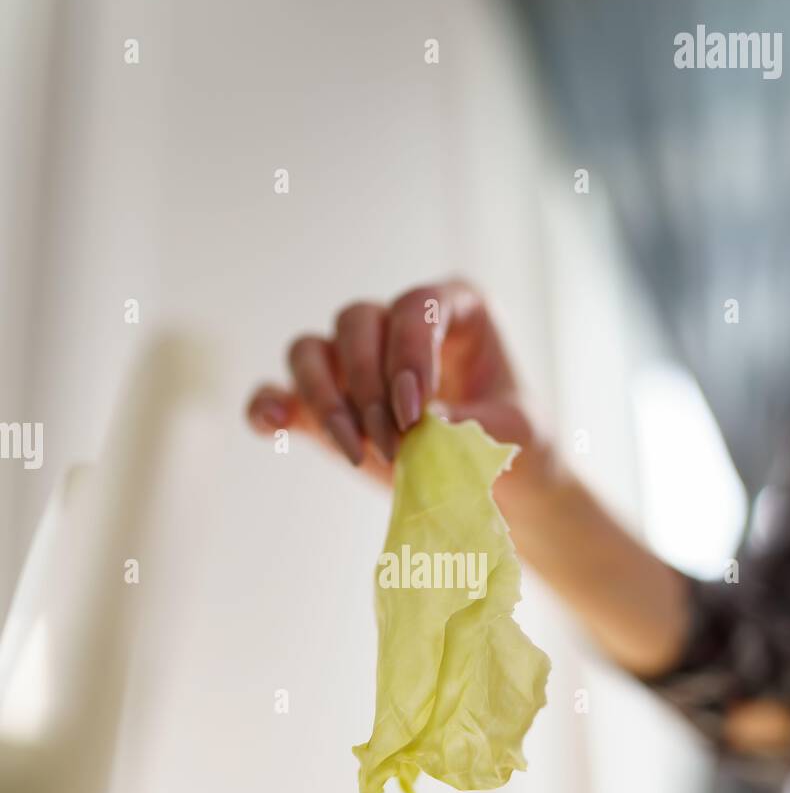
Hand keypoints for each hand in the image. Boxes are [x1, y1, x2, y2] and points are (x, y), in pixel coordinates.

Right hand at [247, 279, 555, 508]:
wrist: (503, 486)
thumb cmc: (518, 444)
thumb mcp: (516, 432)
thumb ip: (473, 425)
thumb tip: (419, 428)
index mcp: (454, 308)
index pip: (416, 307)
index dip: (408, 354)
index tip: (416, 412)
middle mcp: (396, 324)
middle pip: (356, 323)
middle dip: (369, 387)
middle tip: (394, 445)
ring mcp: (355, 363)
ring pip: (310, 350)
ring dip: (325, 400)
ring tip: (354, 450)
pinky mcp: (327, 406)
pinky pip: (280, 393)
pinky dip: (268, 407)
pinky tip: (271, 425)